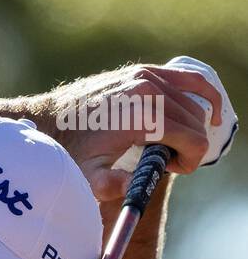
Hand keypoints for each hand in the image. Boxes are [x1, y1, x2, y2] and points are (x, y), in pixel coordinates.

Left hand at [53, 62, 222, 201]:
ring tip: (169, 144)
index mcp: (140, 117)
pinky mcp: (145, 70)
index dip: (189, 161)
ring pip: (194, 103)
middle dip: (190, 145)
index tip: (170, 170)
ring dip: (191, 127)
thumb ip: (112, 186)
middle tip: (166, 162)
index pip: (192, 139)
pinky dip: (201, 96)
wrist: (51, 120)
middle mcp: (148, 90)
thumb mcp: (88, 177)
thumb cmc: (71, 152)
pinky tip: (206, 114)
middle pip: (196, 122)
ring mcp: (147, 76)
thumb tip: (135, 188)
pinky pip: (188, 79)